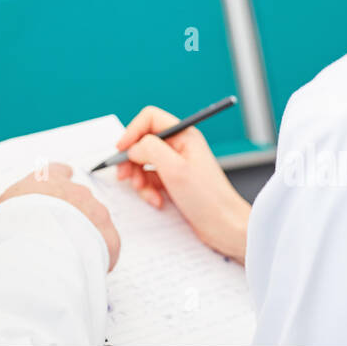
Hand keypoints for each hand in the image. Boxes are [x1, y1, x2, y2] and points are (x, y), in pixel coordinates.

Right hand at [0, 163, 120, 270]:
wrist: (35, 247)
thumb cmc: (14, 227)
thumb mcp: (2, 209)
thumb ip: (14, 208)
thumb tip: (10, 220)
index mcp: (46, 181)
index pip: (57, 171)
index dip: (60, 179)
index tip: (63, 182)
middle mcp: (74, 191)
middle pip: (78, 200)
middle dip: (72, 217)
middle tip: (58, 237)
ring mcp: (95, 212)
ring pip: (94, 224)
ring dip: (85, 237)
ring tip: (68, 256)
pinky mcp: (109, 237)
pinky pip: (107, 247)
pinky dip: (99, 257)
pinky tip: (82, 267)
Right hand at [114, 106, 251, 261]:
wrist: (225, 226)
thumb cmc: (208, 198)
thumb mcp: (174, 169)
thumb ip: (150, 149)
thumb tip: (132, 147)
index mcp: (183, 135)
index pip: (149, 119)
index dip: (132, 131)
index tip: (121, 149)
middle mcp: (179, 146)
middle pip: (143, 142)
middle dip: (132, 159)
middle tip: (124, 175)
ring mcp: (176, 164)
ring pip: (144, 162)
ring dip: (139, 178)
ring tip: (145, 192)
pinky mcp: (174, 182)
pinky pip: (151, 180)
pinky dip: (148, 190)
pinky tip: (157, 201)